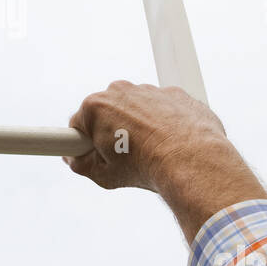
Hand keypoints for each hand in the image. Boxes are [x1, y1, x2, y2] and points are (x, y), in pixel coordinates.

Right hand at [65, 81, 226, 190]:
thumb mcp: (103, 175)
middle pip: (107, 113)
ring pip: (136, 109)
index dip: (85, 143)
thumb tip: (75, 159)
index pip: (78, 125)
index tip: (96, 154)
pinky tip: (170, 143)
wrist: (191, 159)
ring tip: (151, 152)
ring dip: (139, 126)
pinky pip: (163, 108)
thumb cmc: (147, 166)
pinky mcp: (174, 94)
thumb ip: (81, 164)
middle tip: (125, 158)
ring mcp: (149, 90)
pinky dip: (164, 122)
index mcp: (95, 106)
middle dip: (112, 132)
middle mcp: (120, 91)